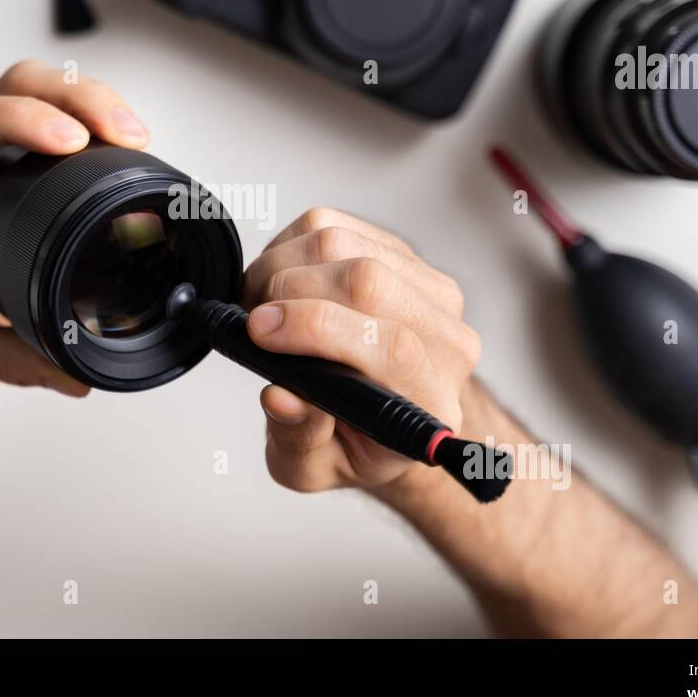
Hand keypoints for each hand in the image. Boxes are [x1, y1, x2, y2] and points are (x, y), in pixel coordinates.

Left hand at [0, 61, 151, 403]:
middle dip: (73, 98)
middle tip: (122, 131)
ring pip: (27, 90)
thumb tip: (81, 373)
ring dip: (83, 99)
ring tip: (129, 131)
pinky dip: (81, 118)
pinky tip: (113, 138)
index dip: (22, 120)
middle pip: (9, 87)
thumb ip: (22, 363)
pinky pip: (37, 115)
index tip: (72, 141)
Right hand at [242, 208, 480, 490]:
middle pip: (366, 281)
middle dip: (286, 291)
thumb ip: (298, 439)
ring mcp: (430, 292)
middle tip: (251, 322)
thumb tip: (280, 395)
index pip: (390, 346)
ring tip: (261, 306)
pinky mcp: (403, 256)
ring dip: (281, 267)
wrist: (384, 413)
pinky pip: (336, 226)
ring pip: (344, 245)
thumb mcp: (312, 469)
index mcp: (430, 404)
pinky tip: (282, 284)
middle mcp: (446, 342)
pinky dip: (290, 249)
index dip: (316, 328)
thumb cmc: (351, 443)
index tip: (258, 332)